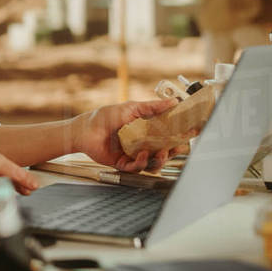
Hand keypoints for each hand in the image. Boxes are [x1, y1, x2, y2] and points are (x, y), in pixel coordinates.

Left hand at [69, 99, 193, 173]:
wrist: (84, 130)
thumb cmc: (104, 117)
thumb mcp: (131, 108)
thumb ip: (152, 107)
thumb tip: (173, 102)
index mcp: (145, 130)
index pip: (166, 136)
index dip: (177, 138)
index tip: (187, 137)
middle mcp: (141, 144)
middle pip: (163, 152)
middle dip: (172, 152)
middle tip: (175, 149)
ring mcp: (133, 155)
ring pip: (152, 163)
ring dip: (159, 160)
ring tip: (159, 154)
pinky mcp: (123, 164)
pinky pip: (137, 168)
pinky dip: (141, 162)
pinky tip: (141, 155)